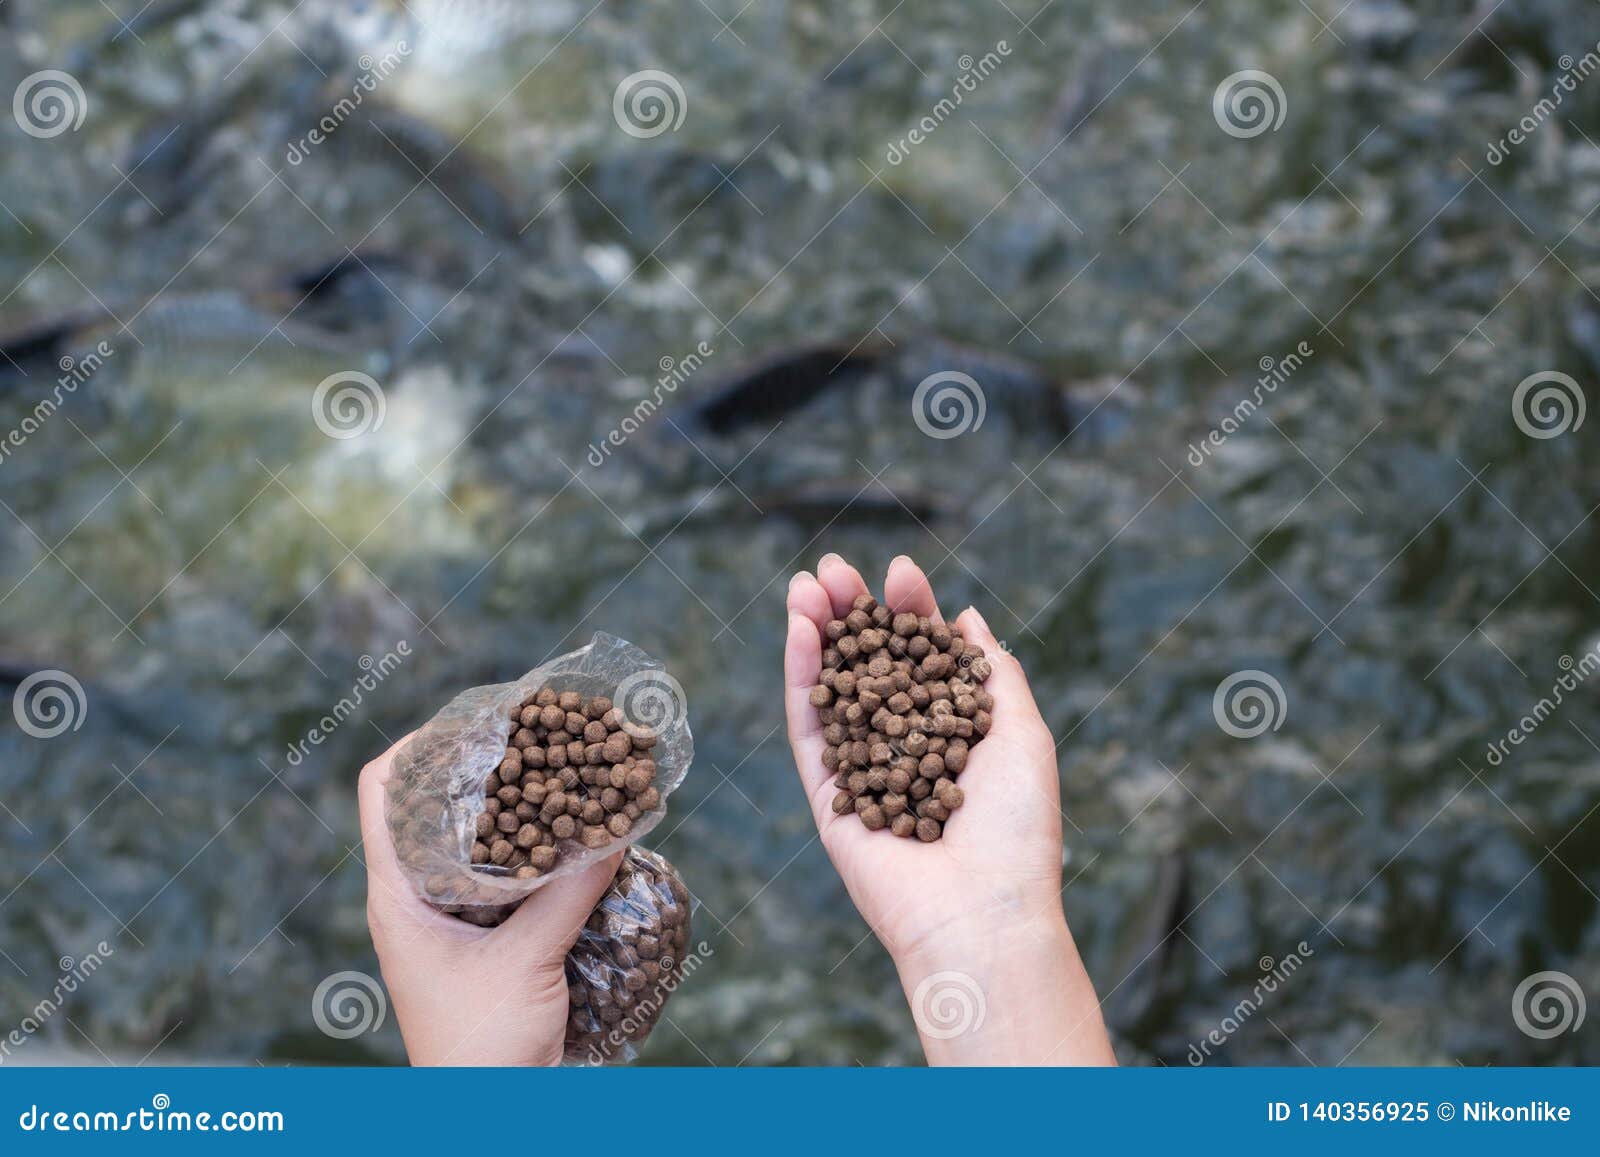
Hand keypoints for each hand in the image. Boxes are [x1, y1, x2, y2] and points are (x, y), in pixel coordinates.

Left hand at [358, 734, 621, 1065]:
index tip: (478, 717)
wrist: (489, 1119)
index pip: (381, 791)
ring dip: (511, 808)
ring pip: (469, 841)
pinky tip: (573, 837)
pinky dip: (533, 851)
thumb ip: (568, 893)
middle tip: (535, 736)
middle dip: (481, 767)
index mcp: (396, 896)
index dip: (419, 742)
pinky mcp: (480, 942)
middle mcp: (413, 900)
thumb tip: (614, 828)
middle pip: (429, 806)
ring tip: (558, 773)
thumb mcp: (528, 962)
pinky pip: (501, 878)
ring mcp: (445, 921)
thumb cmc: (482, 1049)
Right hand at [784, 554, 1114, 1064]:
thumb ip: (993, 673)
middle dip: (852, 613)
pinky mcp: (827, 796)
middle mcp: (905, 748)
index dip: (910, 613)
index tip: (900, 569)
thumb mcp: (1023, 733)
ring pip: (834, 689)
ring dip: (817, 633)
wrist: (981, 911)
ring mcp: (863, 770)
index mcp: (955, 735)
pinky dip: (802, 677)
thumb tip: (969, 618)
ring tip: (807, 582)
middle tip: (835, 566)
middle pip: (870, 666)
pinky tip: (799, 630)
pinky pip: (810, 728)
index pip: (924, 659)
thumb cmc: (1018, 828)